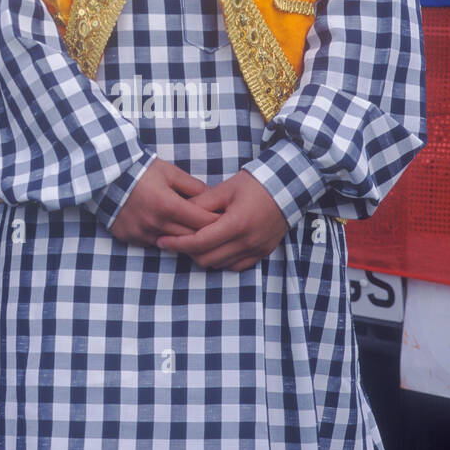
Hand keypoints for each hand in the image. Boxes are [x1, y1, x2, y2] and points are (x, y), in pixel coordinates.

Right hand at [109, 158, 215, 246]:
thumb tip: (211, 198)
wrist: (105, 173)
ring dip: (183, 239)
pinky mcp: (130, 237)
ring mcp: (141, 233)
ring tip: (192, 232)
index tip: (227, 220)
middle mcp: (156, 224)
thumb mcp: (169, 171)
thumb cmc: (140, 169)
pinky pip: (152, 243)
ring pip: (172, 244)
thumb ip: (193, 186)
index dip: (217, 222)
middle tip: (215, 230)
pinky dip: (162, 238)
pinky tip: (165, 229)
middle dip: (204, 234)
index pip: (202, 222)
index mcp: (168, 206)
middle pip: (190, 237)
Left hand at [156, 170, 288, 270]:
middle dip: (187, 251)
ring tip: (193, 242)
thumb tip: (178, 212)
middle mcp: (247, 241)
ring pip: (220, 264)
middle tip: (175, 240)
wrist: (288, 188)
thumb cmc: (255, 184)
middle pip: (207, 258)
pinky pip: (236, 265)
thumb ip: (201, 203)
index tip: (162, 241)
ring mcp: (256, 250)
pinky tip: (214, 247)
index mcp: (236, 224)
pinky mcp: (263, 253)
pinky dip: (221, 260)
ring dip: (204, 256)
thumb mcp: (224, 188)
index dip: (177, 243)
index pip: (199, 242)